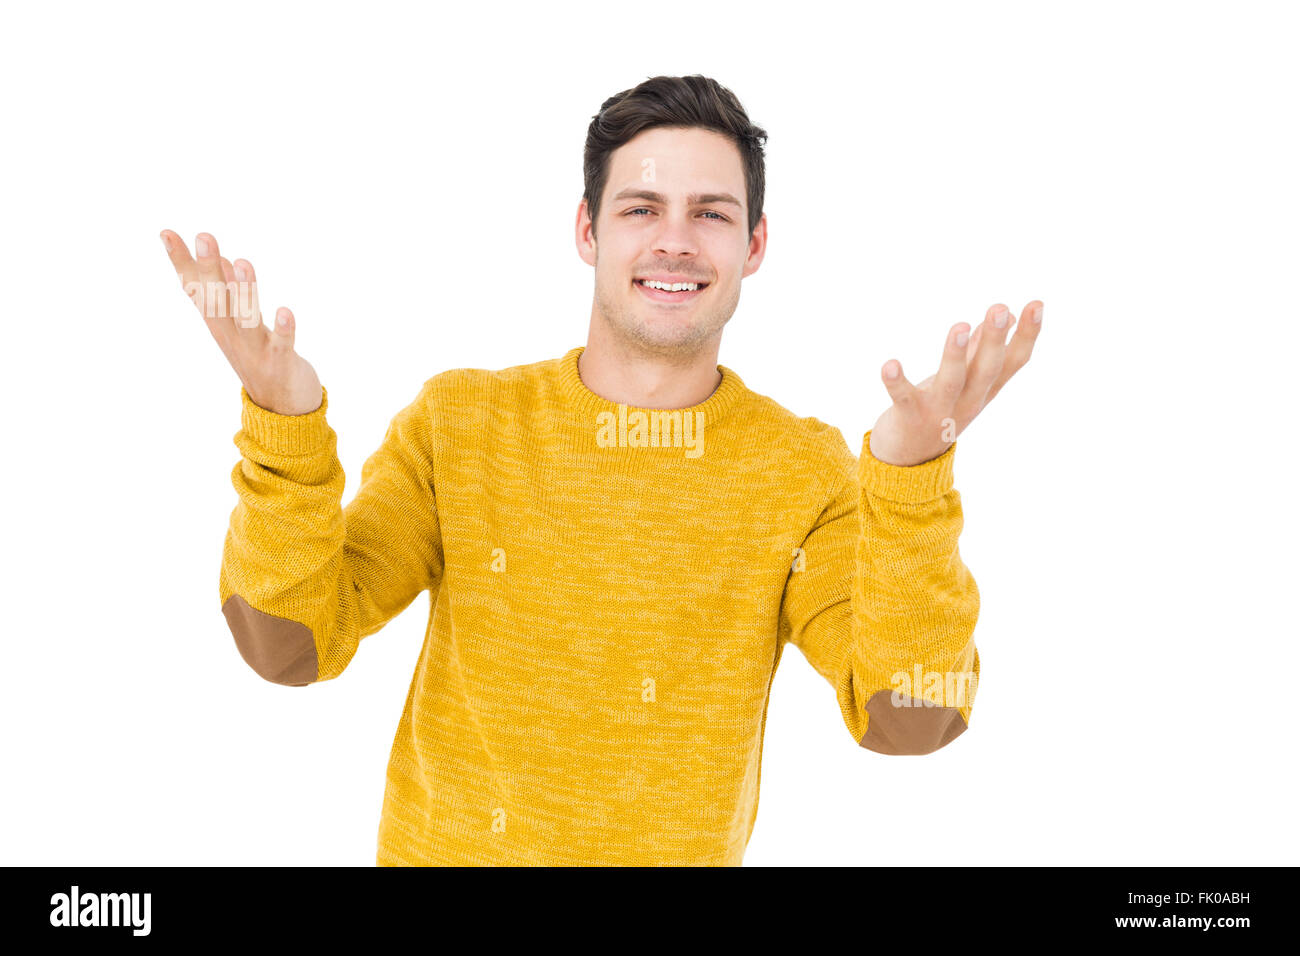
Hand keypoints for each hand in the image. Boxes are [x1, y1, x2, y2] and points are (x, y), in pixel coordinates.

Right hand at [161, 229, 322, 415]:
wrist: (282, 412)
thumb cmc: (261, 361)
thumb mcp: (241, 327)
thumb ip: (231, 295)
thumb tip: (224, 260)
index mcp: (220, 325)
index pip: (196, 290)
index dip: (182, 264)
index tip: (167, 232)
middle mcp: (232, 336)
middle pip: (217, 301)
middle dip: (209, 269)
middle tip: (205, 236)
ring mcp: (255, 350)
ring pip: (246, 319)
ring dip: (244, 292)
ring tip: (242, 261)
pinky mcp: (280, 363)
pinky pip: (282, 345)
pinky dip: (283, 329)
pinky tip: (287, 311)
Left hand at [868, 301, 1041, 465]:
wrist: (909, 460)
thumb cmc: (940, 409)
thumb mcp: (967, 380)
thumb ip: (982, 348)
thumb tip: (1009, 315)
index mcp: (985, 389)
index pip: (1013, 362)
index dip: (1027, 335)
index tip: (1037, 303)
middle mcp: (968, 401)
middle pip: (987, 370)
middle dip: (994, 340)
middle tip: (1000, 308)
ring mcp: (940, 411)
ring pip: (952, 382)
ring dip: (955, 355)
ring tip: (958, 326)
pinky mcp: (910, 417)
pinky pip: (904, 398)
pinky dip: (897, 382)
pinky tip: (890, 364)